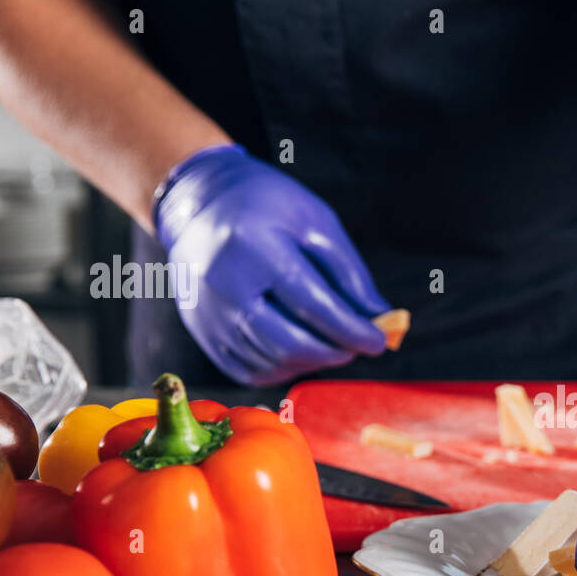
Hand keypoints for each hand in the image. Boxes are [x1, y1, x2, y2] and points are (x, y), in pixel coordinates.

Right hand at [154, 144, 388, 384]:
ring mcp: (208, 313)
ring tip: (333, 345)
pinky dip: (284, 369)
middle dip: (334, 352)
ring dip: (312, 362)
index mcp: (255, 248)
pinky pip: (248, 370)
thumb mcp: (313, 220)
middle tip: (357, 347)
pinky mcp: (202, 332)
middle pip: (289, 342)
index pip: (312, 304)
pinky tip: (302, 353)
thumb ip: (348, 271)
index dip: (351, 330)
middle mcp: (225, 285)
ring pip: (271, 361)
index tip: (379, 341)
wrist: (198, 205)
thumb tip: (378, 315)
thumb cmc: (264, 206)